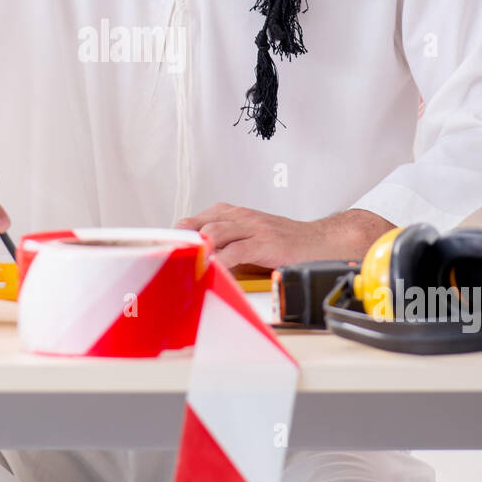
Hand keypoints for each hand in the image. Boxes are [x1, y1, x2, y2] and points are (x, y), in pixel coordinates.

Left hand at [175, 202, 395, 272]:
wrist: (323, 242)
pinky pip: (238, 250)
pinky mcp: (266, 243)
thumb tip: (199, 261)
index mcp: (235, 214)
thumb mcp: (252, 238)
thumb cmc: (286, 243)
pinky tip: (210, 267)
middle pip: (201, 223)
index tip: (159, 247)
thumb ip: (227, 245)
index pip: (197, 218)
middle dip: (180, 239)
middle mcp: (242, 217)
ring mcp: (254, 228)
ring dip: (196, 246)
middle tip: (162, 256)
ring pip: (216, 232)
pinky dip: (221, 259)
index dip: (177, 232)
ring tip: (180, 260)